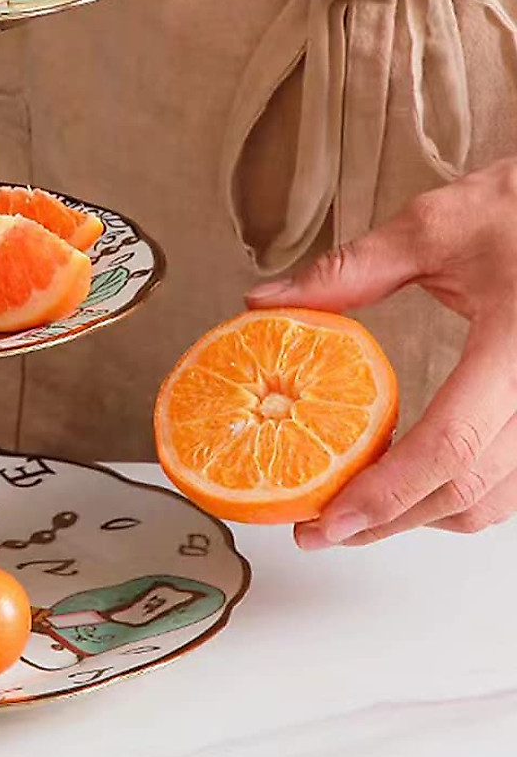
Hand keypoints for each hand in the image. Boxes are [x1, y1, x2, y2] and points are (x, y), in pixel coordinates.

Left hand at [245, 157, 516, 547]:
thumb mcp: (432, 228)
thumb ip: (350, 270)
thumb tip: (266, 301)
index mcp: (514, 347)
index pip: (450, 444)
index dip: (385, 494)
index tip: (328, 520)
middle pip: (467, 491)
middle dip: (388, 521)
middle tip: (320, 528)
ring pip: (494, 500)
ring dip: (422, 515)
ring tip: (354, 509)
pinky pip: (510, 480)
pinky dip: (454, 492)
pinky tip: (406, 479)